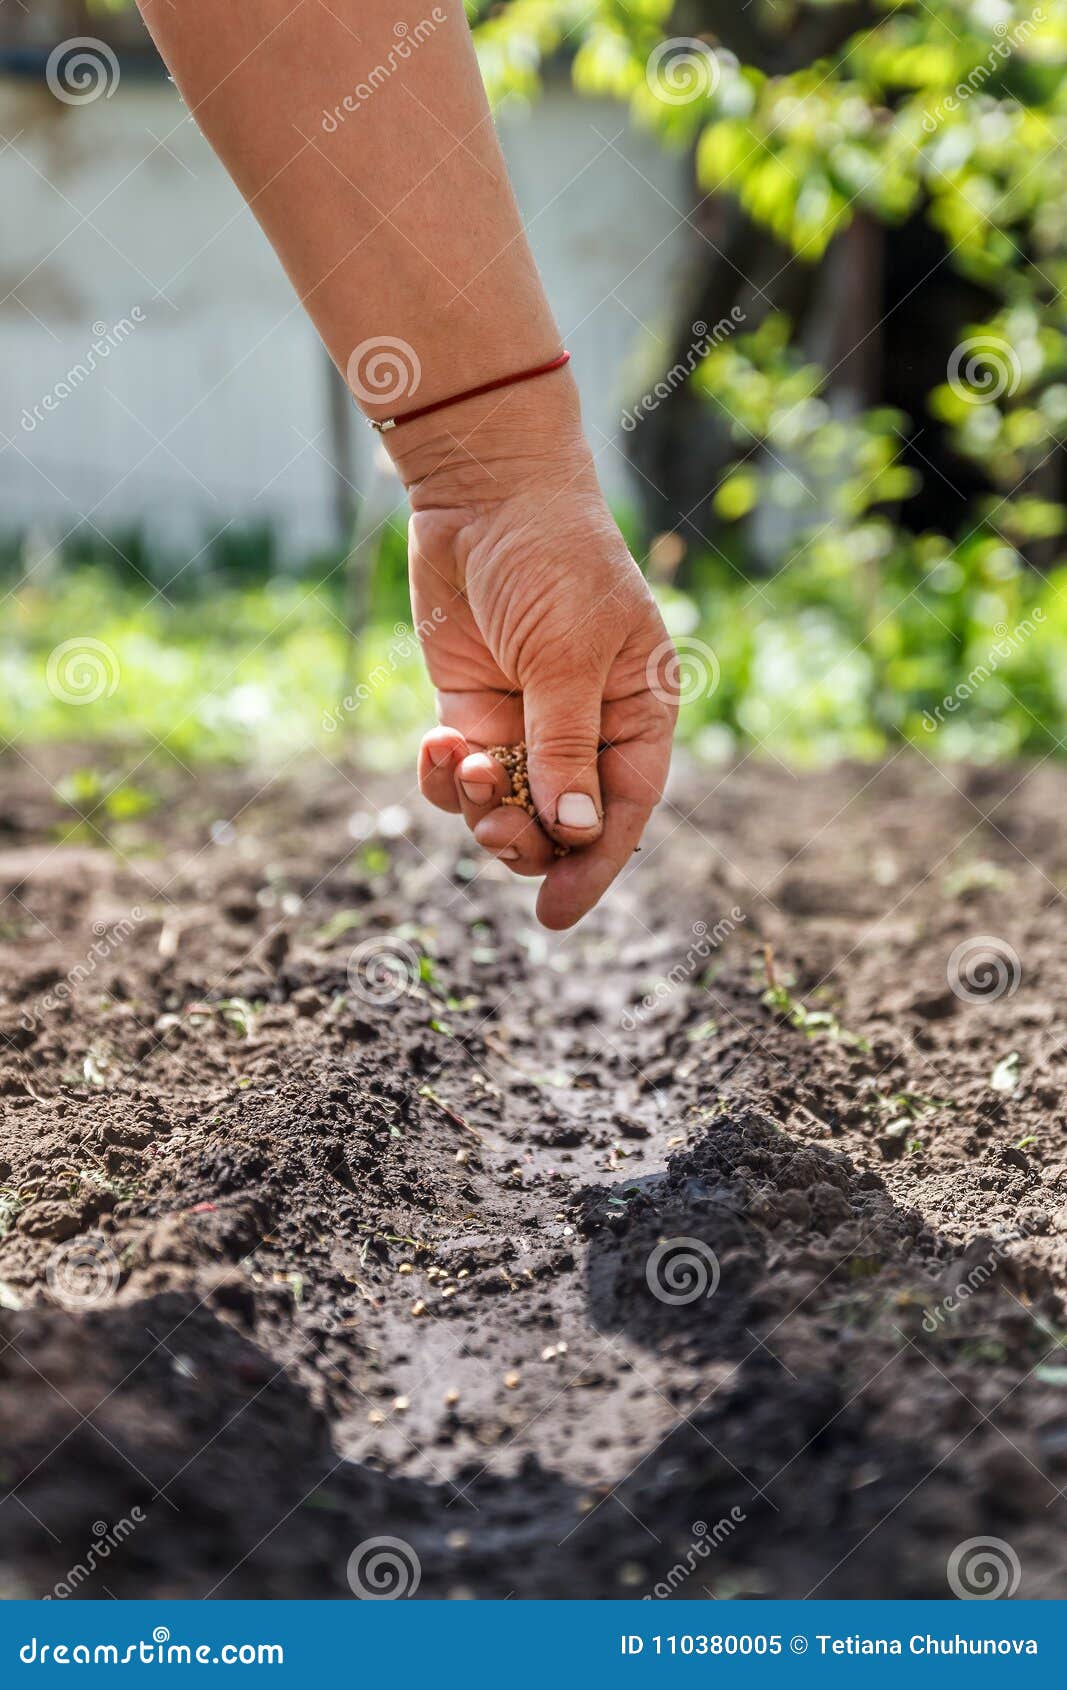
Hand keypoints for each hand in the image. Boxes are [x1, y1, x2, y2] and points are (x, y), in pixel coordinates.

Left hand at [405, 430, 677, 929]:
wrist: (484, 491)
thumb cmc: (552, 560)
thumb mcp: (566, 655)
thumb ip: (566, 746)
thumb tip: (575, 831)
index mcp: (636, 714)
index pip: (623, 809)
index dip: (593, 864)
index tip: (555, 913)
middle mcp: (585, 727)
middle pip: (561, 822)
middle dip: (525, 839)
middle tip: (493, 830)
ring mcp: (526, 720)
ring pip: (507, 805)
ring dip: (480, 806)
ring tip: (462, 764)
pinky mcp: (474, 707)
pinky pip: (461, 773)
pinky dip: (445, 775)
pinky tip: (436, 745)